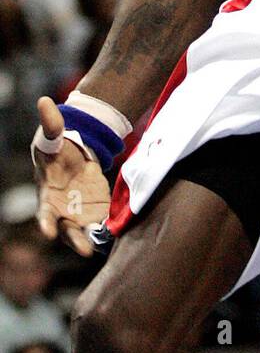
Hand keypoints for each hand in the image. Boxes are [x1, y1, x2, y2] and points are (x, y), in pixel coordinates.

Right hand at [33, 97, 111, 257]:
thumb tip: (44, 101)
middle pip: (67, 230)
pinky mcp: (96, 210)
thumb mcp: (53, 135)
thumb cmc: (56, 148)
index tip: (48, 233)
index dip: (45, 222)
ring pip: (87, 232)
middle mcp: (62, 209)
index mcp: (47, 194)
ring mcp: (80, 212)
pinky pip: (103, 223)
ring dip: (95, 240)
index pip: (44, 211)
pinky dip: (110, 230)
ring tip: (107, 248)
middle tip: (87, 251)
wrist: (73, 155)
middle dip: (76, 240)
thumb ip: (51, 122)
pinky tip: (122, 235)